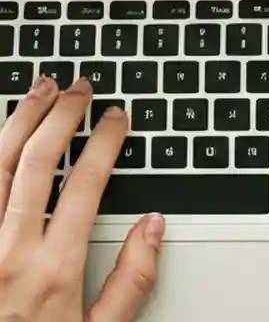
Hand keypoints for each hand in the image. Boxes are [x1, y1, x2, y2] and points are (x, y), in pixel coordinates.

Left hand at [0, 77, 164, 320]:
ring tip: (36, 93)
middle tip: (77, 89)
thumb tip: (152, 228)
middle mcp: (8, 252)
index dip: (105, 142)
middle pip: (35, 162)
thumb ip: (130, 280)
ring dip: (17, 122)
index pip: (84, 183)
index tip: (116, 118)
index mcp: (53, 269)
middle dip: (60, 116)